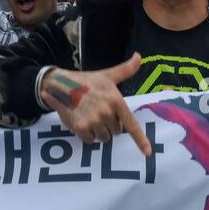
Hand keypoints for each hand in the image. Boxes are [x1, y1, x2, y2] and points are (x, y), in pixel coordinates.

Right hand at [38, 54, 152, 155]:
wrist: (61, 84)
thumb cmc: (87, 81)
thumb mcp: (107, 75)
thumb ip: (125, 70)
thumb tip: (139, 56)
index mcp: (116, 100)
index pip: (131, 124)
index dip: (140, 140)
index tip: (147, 153)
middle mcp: (106, 111)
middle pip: (116, 132)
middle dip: (109, 125)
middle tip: (99, 112)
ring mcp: (93, 120)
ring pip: (104, 137)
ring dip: (98, 131)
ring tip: (90, 116)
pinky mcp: (81, 127)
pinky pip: (90, 140)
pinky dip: (87, 135)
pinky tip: (82, 121)